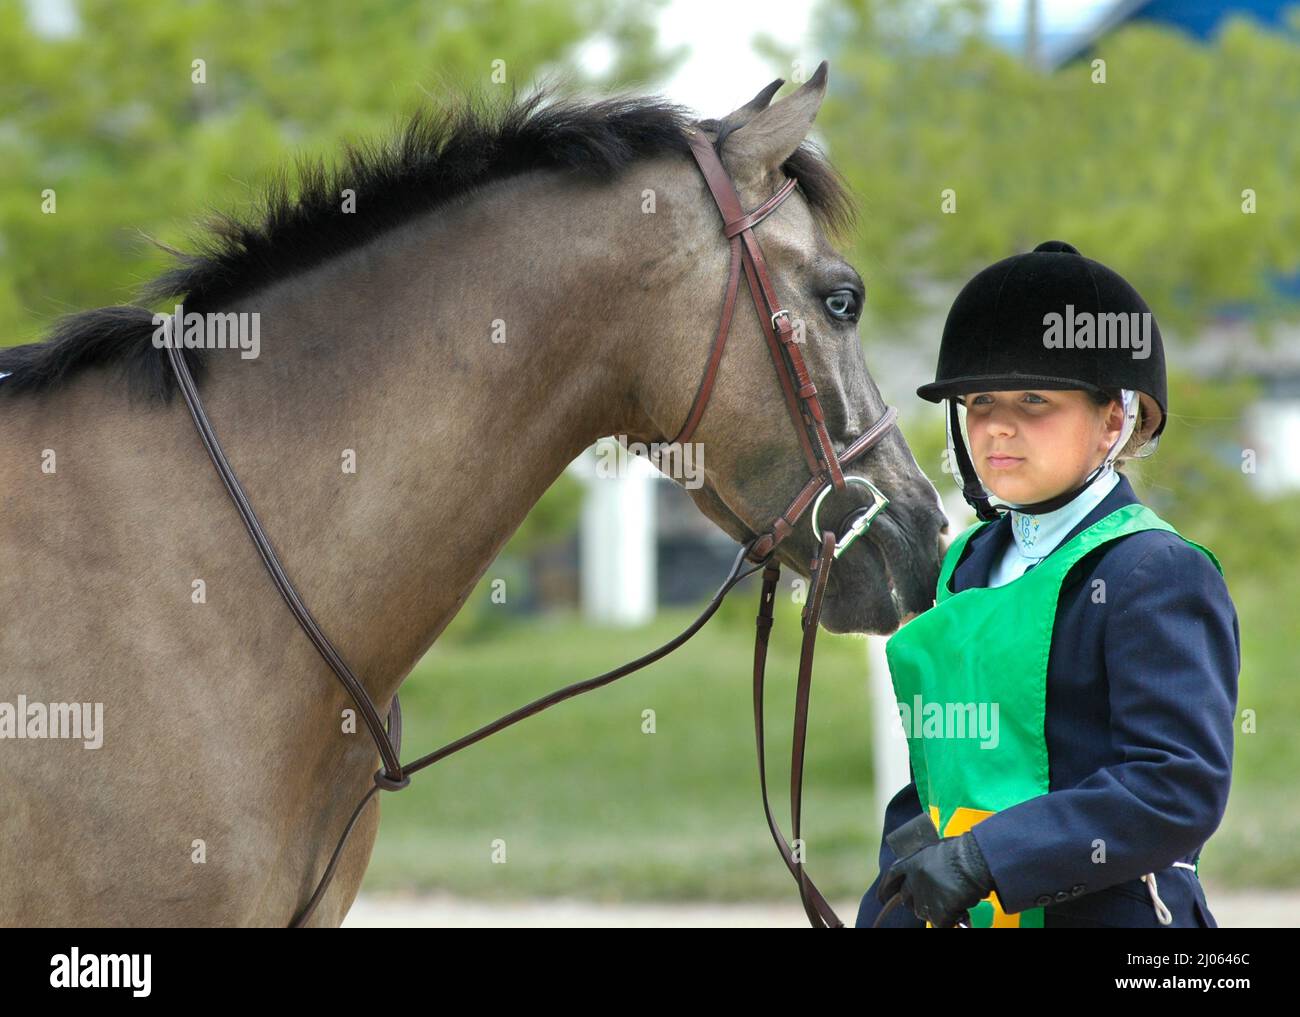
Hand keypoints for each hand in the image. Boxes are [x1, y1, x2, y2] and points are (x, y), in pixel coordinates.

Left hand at [877, 830, 994, 927]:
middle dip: (915, 901)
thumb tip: (924, 872)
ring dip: (933, 910)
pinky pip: (940, 922)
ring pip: (922, 912)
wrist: (976, 861)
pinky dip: (949, 919)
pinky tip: (958, 911)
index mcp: (911, 862)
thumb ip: (923, 863)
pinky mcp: (939, 913)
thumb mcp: (934, 850)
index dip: (885, 890)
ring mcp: (925, 898)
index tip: (882, 898)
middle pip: (906, 898)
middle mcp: (914, 881)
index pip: (891, 878)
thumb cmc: (962, 851)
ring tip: (949, 900)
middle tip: (929, 899)